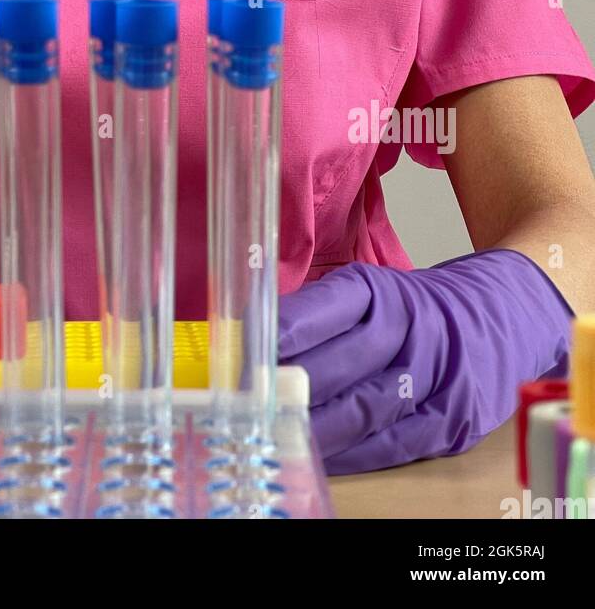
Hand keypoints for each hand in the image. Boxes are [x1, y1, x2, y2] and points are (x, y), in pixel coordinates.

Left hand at [278, 250, 572, 473]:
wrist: (504, 313)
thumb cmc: (419, 307)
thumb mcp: (373, 291)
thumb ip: (319, 315)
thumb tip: (252, 340)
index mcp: (381, 292)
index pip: (323, 309)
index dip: (282, 333)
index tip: (245, 351)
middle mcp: (408, 330)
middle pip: (339, 364)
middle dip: (290, 387)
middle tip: (250, 402)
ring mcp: (433, 377)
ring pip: (364, 408)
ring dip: (315, 427)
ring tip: (277, 435)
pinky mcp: (450, 419)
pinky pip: (393, 442)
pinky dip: (354, 454)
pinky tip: (322, 456)